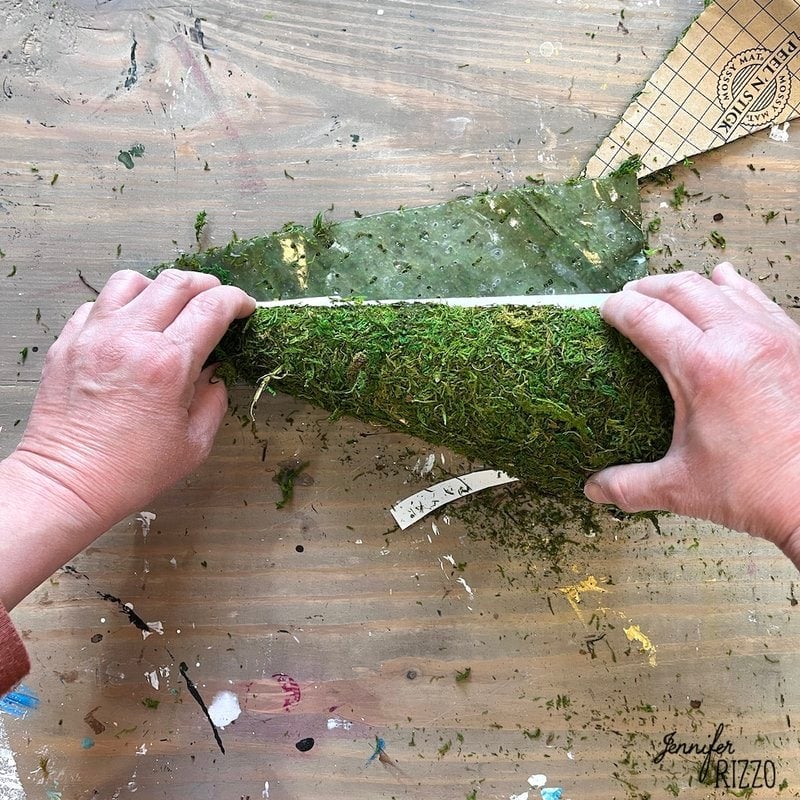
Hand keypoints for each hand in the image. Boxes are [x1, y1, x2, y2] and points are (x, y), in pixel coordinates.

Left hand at [0, 269, 253, 606]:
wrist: (67, 484)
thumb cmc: (131, 471)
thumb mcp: (194, 444)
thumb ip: (213, 400)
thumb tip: (214, 373)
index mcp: (169, 364)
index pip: (212, 307)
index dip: (237, 301)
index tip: (245, 309)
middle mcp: (131, 338)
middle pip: (177, 282)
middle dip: (207, 286)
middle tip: (216, 301)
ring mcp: (94, 335)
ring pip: (133, 281)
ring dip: (160, 288)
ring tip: (169, 308)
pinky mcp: (68, 342)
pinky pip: (98, 303)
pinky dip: (121, 307)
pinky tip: (130, 329)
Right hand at [584, 263, 799, 565]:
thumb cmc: (760, 489)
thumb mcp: (681, 489)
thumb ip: (628, 486)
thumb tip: (594, 488)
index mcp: (702, 366)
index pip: (647, 316)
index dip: (619, 309)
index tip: (605, 312)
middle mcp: (739, 339)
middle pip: (682, 289)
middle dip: (648, 288)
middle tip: (629, 298)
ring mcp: (773, 335)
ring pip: (721, 287)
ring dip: (687, 285)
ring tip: (668, 293)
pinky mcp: (796, 343)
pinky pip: (758, 299)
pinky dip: (733, 288)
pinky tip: (725, 284)